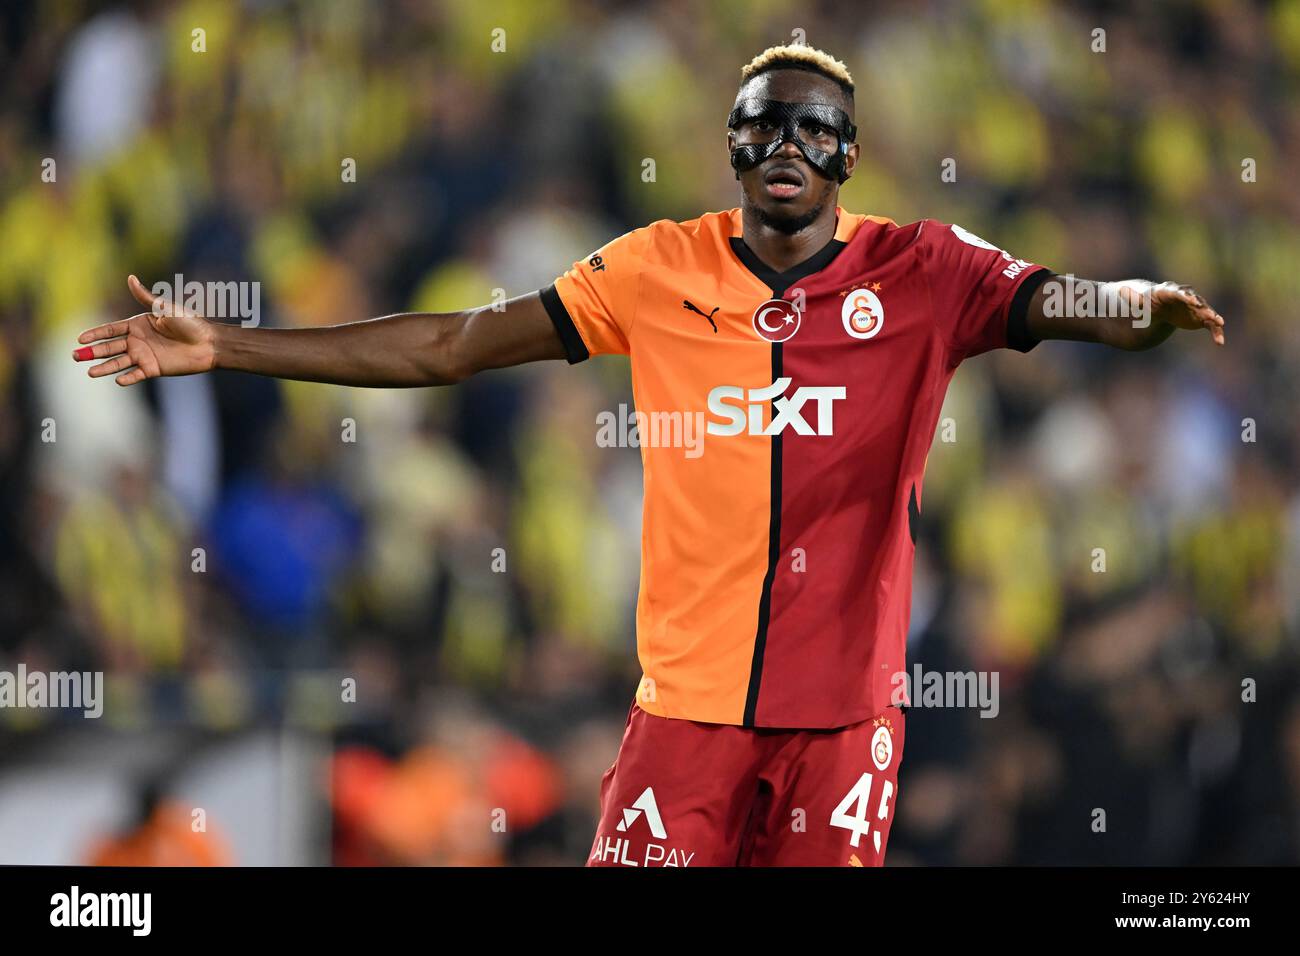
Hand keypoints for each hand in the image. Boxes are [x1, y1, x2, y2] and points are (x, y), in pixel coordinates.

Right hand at [73, 275, 218, 384]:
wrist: (209, 342)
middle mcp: (138, 341)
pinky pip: (137, 374)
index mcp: (138, 324)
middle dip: (92, 351)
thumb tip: (130, 277)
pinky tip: (117, 379)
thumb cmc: (190, 322)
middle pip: (110, 347)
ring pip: (119, 362)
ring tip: (88, 372)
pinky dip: (127, 377)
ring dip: (104, 367)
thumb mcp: (165, 308)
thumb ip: (145, 297)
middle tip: (75, 355)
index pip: (111, 330)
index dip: (95, 334)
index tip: (79, 338)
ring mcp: (145, 355)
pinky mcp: (154, 369)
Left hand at [1121, 280, 1225, 346]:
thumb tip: (1122, 291)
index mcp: (1170, 292)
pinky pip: (1210, 325)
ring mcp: (1195, 308)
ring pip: (1206, 313)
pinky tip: (1220, 342)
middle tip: (1210, 313)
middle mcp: (1186, 298)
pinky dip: (1216, 332)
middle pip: (1197, 301)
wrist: (1157, 309)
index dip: (1185, 297)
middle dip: (1203, 307)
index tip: (1191, 301)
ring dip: (1213, 318)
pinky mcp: (1200, 318)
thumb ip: (1133, 299)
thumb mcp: (1138, 302)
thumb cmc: (1147, 303)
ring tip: (1220, 324)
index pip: (1179, 293)